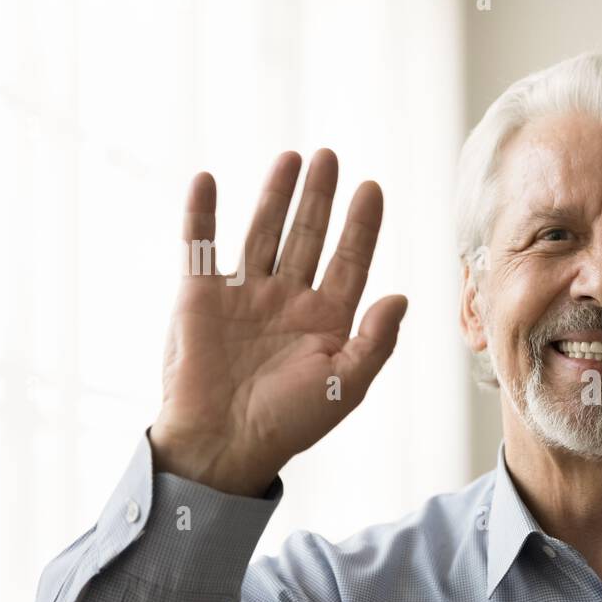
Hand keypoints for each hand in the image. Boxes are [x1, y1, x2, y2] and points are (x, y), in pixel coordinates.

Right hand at [149, 149, 406, 496]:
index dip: (361, 225)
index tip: (371, 188)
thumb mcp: (346, 385)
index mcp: (328, 320)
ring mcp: (245, 296)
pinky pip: (200, 246)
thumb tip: (401, 296)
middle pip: (308, 237)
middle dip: (320, 198)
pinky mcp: (200, 298)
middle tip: (330, 157)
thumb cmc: (289, 423)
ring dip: (275, 195)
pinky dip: (200, 214)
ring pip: (263, 232)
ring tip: (291, 158)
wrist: (224, 445)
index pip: (350, 260)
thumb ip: (376, 341)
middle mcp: (289, 301)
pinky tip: (207, 179)